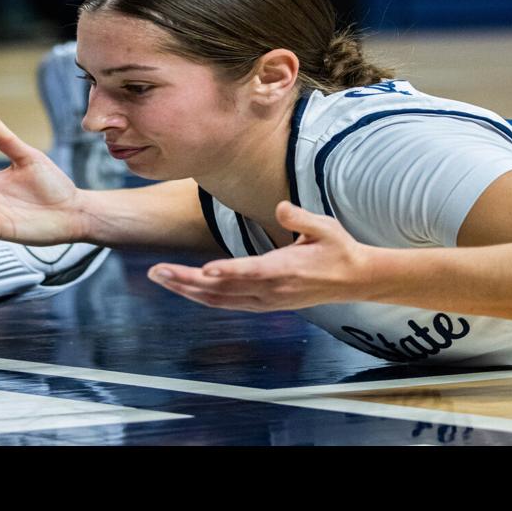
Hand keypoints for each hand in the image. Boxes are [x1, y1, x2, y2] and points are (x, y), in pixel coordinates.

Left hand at [148, 201, 379, 311]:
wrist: (355, 280)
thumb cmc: (338, 250)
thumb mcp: (326, 227)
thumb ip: (302, 218)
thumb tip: (282, 207)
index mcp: (286, 269)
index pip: (252, 272)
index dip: (227, 271)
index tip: (204, 270)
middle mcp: (272, 290)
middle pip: (223, 290)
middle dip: (187, 281)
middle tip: (156, 271)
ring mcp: (267, 300)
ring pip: (220, 300)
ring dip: (187, 290)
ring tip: (160, 277)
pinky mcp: (264, 303)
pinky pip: (227, 303)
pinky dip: (203, 297)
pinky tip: (184, 288)